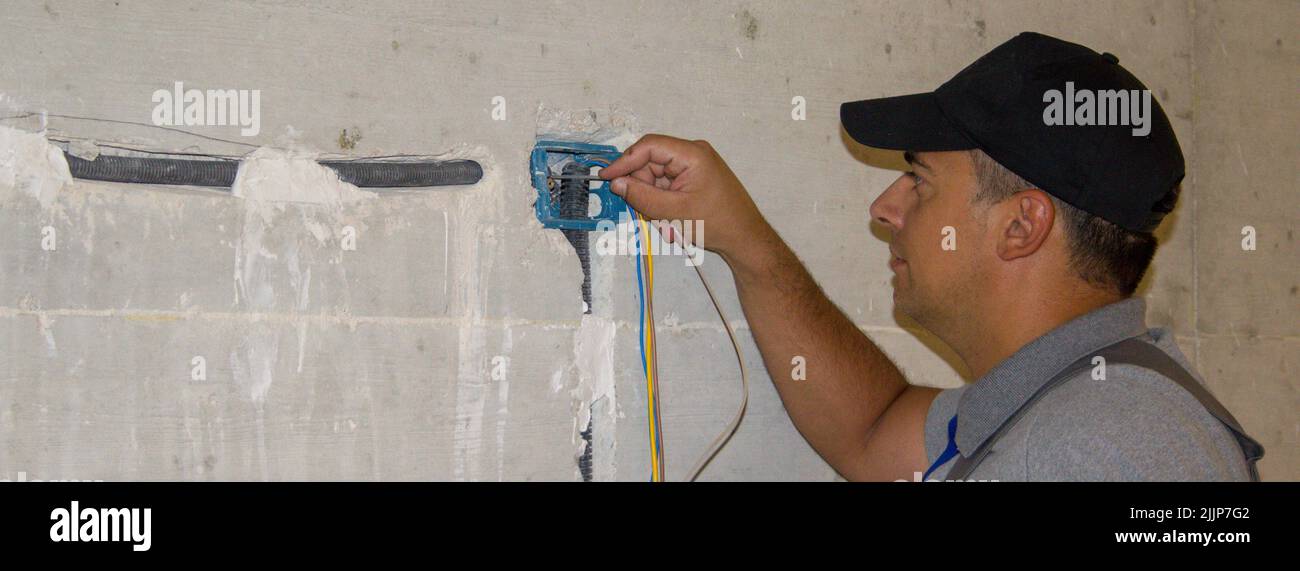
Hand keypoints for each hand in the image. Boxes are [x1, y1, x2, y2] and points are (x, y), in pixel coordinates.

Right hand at [599, 134, 769, 259]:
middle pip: (650, 165)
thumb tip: (616, 183)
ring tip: (670, 227)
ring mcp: (692, 168)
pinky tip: (675, 225)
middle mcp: (691, 154)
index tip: (606, 178)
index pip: (649, 147)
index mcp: (692, 154)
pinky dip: (663, 208)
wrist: (746, 238)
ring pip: (655, 180)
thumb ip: (643, 197)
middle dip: (644, 192)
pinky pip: (665, 189)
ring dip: (655, 205)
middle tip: (651, 217)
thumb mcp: (675, 212)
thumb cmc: (717, 223)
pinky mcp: (691, 181)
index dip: (625, 161)